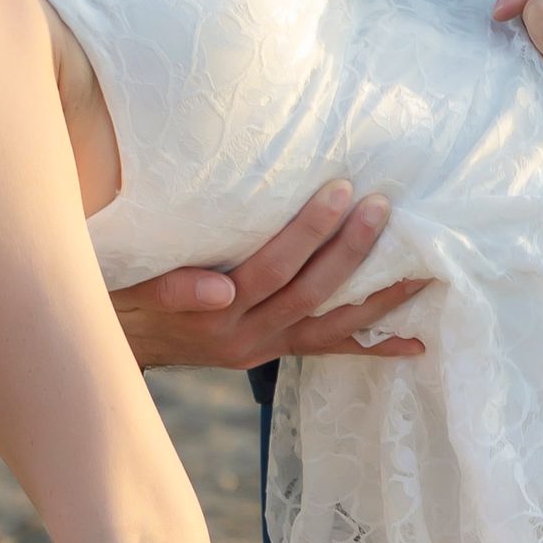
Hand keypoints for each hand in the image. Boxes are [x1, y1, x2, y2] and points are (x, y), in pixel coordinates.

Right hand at [111, 180, 432, 371]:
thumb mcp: (131, 289)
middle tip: (384, 207)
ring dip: (378, 298)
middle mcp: (245, 337)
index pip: (271, 269)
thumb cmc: (123, 299)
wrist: (119, 345)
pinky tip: (413, 341)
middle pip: (310, 293)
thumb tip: (219, 287)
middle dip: (351, 250)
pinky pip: (330, 349)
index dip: (308, 232)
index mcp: (213, 313)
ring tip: (423, 272)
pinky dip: (373, 345)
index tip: (340, 190)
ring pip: (332, 324)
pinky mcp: (274, 352)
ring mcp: (264, 348)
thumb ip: (171, 286)